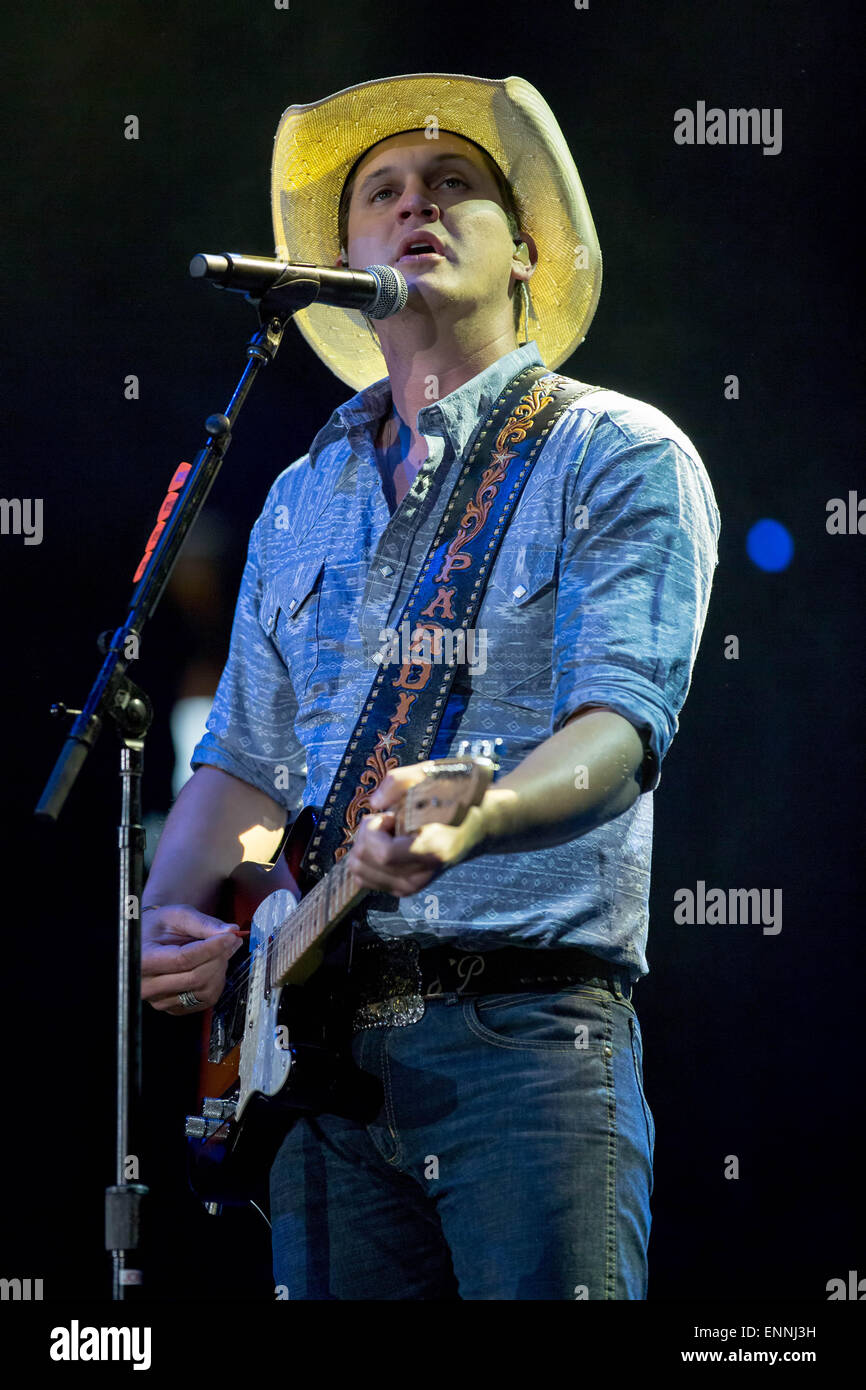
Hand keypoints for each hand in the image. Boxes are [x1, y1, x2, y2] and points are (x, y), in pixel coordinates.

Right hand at [141, 904, 243, 1014]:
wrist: (148, 942)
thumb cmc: (159, 927)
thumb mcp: (177, 916)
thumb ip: (203, 923)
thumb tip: (230, 931)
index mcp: (142, 959)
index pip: (184, 959)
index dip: (212, 948)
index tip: (230, 937)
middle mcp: (147, 985)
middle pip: (196, 977)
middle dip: (219, 957)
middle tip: (228, 941)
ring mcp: (160, 1000)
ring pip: (204, 991)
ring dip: (220, 970)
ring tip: (218, 952)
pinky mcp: (174, 1008)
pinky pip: (206, 999)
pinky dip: (217, 982)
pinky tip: (212, 967)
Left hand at [345, 765, 488, 896]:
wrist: (478, 826)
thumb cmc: (454, 798)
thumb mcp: (430, 775)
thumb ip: (398, 781)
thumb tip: (374, 803)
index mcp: (432, 850)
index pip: (384, 854)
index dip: (374, 830)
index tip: (389, 815)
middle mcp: (421, 875)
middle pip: (363, 864)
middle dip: (366, 835)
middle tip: (390, 821)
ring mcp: (411, 886)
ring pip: (359, 873)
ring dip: (366, 847)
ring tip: (390, 834)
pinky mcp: (403, 889)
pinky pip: (364, 879)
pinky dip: (367, 859)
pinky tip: (388, 845)